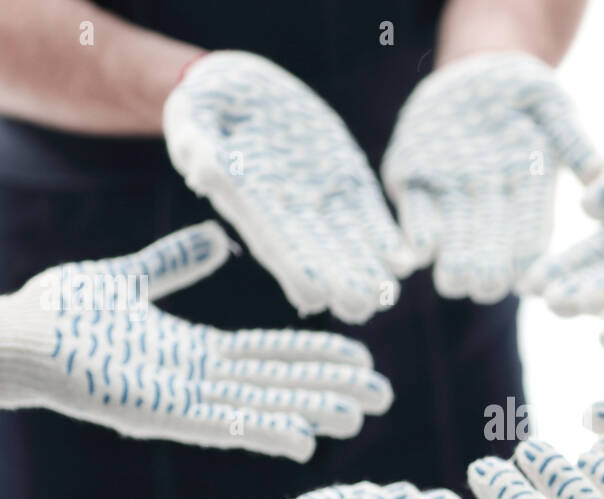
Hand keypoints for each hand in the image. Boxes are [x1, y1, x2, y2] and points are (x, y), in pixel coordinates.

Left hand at [0, 223, 391, 461]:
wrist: (10, 336)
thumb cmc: (60, 312)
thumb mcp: (130, 279)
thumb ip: (174, 264)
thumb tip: (219, 240)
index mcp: (193, 350)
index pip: (269, 353)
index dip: (315, 355)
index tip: (361, 355)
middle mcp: (196, 379)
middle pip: (279, 384)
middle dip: (330, 388)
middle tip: (381, 396)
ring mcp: (179, 398)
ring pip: (260, 407)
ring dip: (310, 413)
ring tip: (356, 418)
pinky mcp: (158, 412)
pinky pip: (221, 424)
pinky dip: (263, 431)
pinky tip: (303, 438)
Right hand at [164, 51, 412, 320]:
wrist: (243, 89)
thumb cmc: (208, 104)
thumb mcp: (195, 116)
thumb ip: (197, 144)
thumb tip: (202, 169)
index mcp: (251, 203)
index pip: (275, 244)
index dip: (295, 269)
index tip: (315, 293)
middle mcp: (290, 215)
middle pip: (318, 258)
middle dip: (338, 282)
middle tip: (361, 304)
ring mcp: (322, 203)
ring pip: (349, 247)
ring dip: (369, 271)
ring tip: (388, 290)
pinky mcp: (347, 185)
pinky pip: (371, 220)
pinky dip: (387, 240)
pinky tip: (407, 260)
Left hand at [382, 52, 601, 303]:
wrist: (470, 71)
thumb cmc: (521, 90)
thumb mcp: (550, 102)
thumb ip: (570, 136)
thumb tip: (597, 173)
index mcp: (525, 190)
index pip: (530, 231)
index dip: (527, 255)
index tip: (527, 278)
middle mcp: (487, 200)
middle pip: (488, 242)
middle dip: (487, 267)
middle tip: (485, 287)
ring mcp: (448, 193)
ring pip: (451, 236)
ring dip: (451, 259)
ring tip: (453, 279)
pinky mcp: (412, 178)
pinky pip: (413, 210)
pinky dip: (415, 231)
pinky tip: (417, 251)